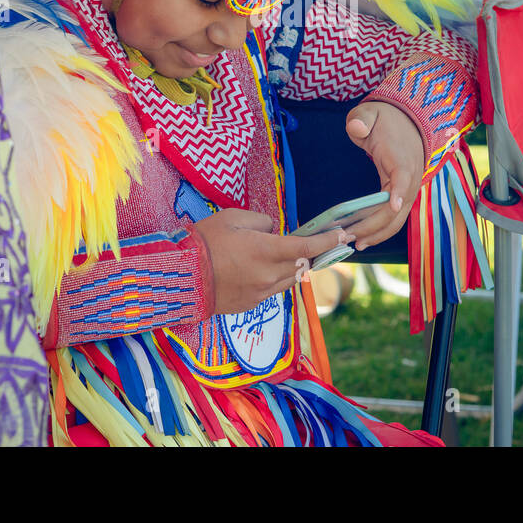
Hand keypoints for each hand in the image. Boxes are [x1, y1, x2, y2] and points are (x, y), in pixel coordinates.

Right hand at [191, 209, 351, 315]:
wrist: (180, 277)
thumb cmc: (204, 241)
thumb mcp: (233, 217)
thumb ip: (262, 222)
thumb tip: (273, 231)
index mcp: (266, 251)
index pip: (307, 246)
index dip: (328, 241)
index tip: (343, 235)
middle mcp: (269, 275)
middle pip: (303, 265)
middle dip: (314, 253)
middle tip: (321, 243)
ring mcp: (260, 293)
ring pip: (290, 280)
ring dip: (296, 267)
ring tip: (291, 255)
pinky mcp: (251, 305)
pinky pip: (273, 290)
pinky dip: (275, 279)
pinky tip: (263, 270)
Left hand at [344, 101, 424, 251]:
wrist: (406, 122)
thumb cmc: (384, 119)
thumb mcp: (370, 112)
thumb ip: (362, 119)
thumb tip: (357, 127)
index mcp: (402, 158)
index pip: (403, 177)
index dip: (398, 191)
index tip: (393, 206)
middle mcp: (410, 178)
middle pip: (397, 208)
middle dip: (375, 225)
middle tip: (350, 236)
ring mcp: (408, 189)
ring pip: (398, 219)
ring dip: (378, 233)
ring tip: (356, 244)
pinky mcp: (403, 195)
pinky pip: (395, 217)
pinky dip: (381, 229)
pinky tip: (364, 238)